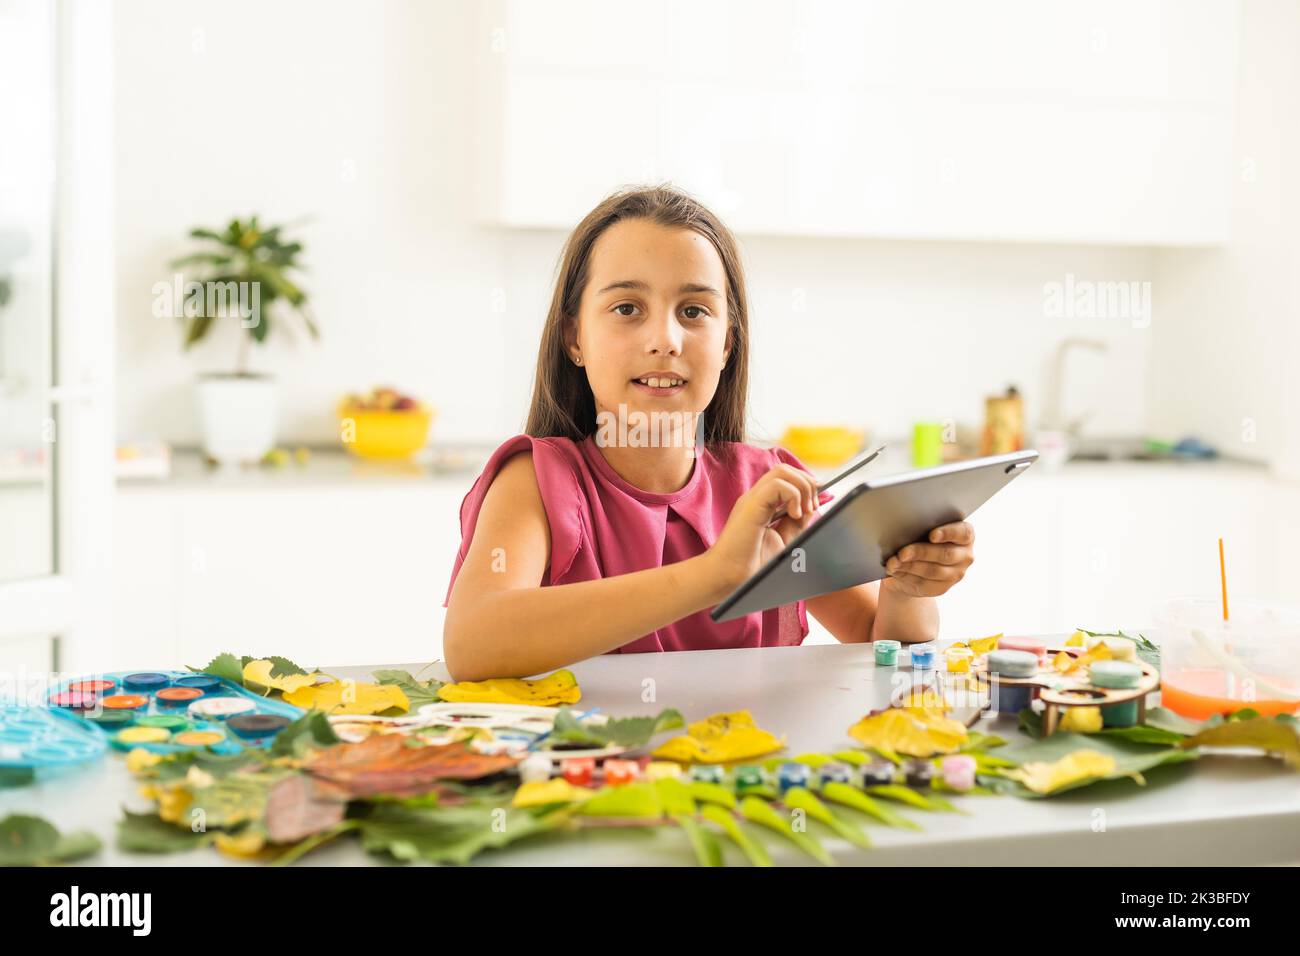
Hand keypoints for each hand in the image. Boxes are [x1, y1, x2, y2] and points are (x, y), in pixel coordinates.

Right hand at [705, 463, 822, 598]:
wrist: (729, 578)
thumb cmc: (751, 565)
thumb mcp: (784, 540)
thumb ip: (797, 523)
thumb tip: (812, 507)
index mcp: (762, 504)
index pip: (786, 478)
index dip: (805, 486)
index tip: (815, 505)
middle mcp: (756, 497)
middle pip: (785, 470)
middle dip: (806, 484)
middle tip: (811, 508)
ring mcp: (752, 499)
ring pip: (782, 471)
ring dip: (801, 487)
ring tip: (803, 511)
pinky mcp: (751, 506)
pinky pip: (777, 485)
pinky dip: (793, 495)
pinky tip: (794, 515)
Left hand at [882, 521, 973, 597]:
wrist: (916, 562)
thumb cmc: (920, 536)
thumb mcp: (923, 528)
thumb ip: (921, 526)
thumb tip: (902, 526)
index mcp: (965, 536)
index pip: (963, 533)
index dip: (948, 533)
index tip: (932, 535)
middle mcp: (965, 555)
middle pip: (945, 554)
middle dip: (921, 552)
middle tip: (902, 552)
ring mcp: (956, 574)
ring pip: (933, 571)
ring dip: (910, 566)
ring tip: (894, 562)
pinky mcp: (942, 588)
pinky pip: (924, 583)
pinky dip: (906, 575)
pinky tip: (894, 570)